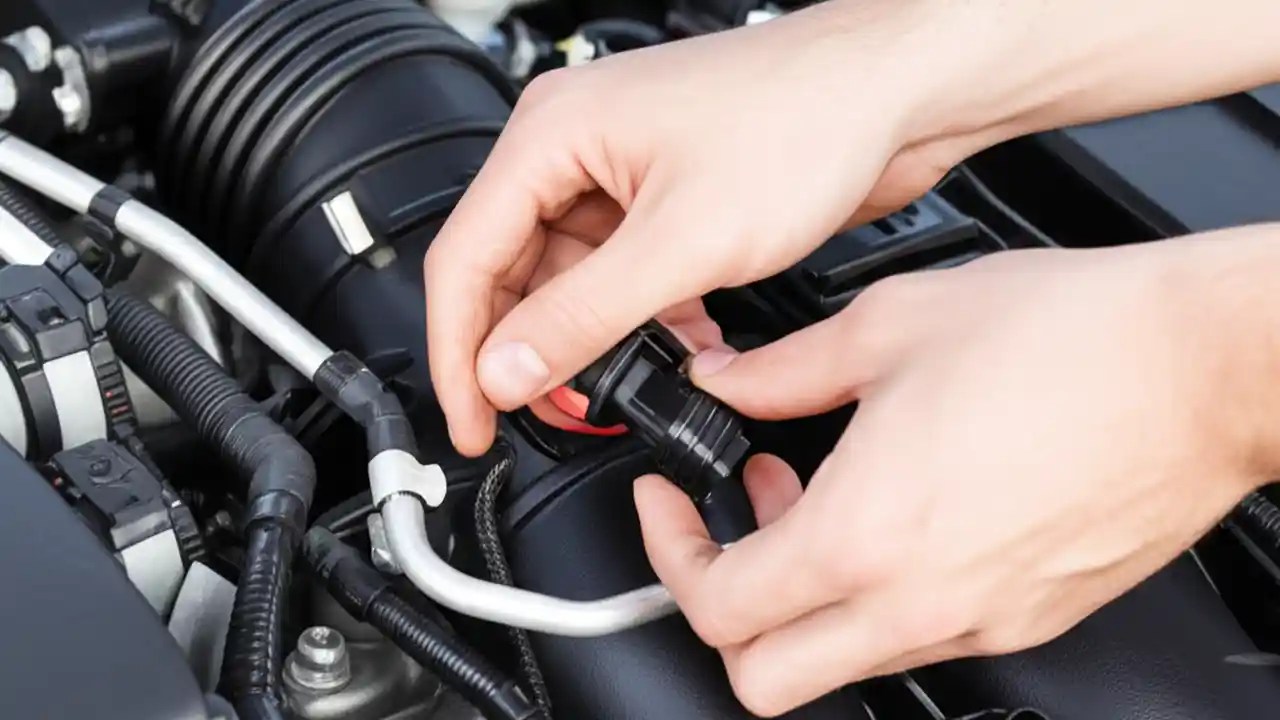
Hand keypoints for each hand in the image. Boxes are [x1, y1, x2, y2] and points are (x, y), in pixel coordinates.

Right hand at [425, 0, 983, 454]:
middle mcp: (576, 149)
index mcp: (552, 134)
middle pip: (514, 273)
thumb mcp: (682, 242)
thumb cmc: (803, 118)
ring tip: (631, 384)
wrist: (895, 93)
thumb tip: (507, 369)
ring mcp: (623, 174)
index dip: (459, 352)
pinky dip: (646, 319)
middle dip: (534, 352)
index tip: (474, 420)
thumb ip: (585, 316)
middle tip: (555, 413)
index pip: (466, 258)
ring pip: (574, 281)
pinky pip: (627, 274)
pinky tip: (683, 346)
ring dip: (602, 340)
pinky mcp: (668, 199)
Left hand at [636, 232, 1279, 715]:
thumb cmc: (1073, 339)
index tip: (670, 502)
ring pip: (840, 663)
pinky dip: (875, 596)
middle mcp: (917, 602)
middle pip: (763, 679)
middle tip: (727, 528)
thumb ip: (780, 368)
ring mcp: (978, 622)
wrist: (1205, 365)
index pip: (715, 606)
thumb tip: (727, 382)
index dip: (668, 551)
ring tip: (816, 500)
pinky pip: (918, 638)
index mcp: (864, 536)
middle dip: (723, 609)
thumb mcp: (888, 324)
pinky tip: (892, 512)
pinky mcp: (1028, 619)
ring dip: (801, 598)